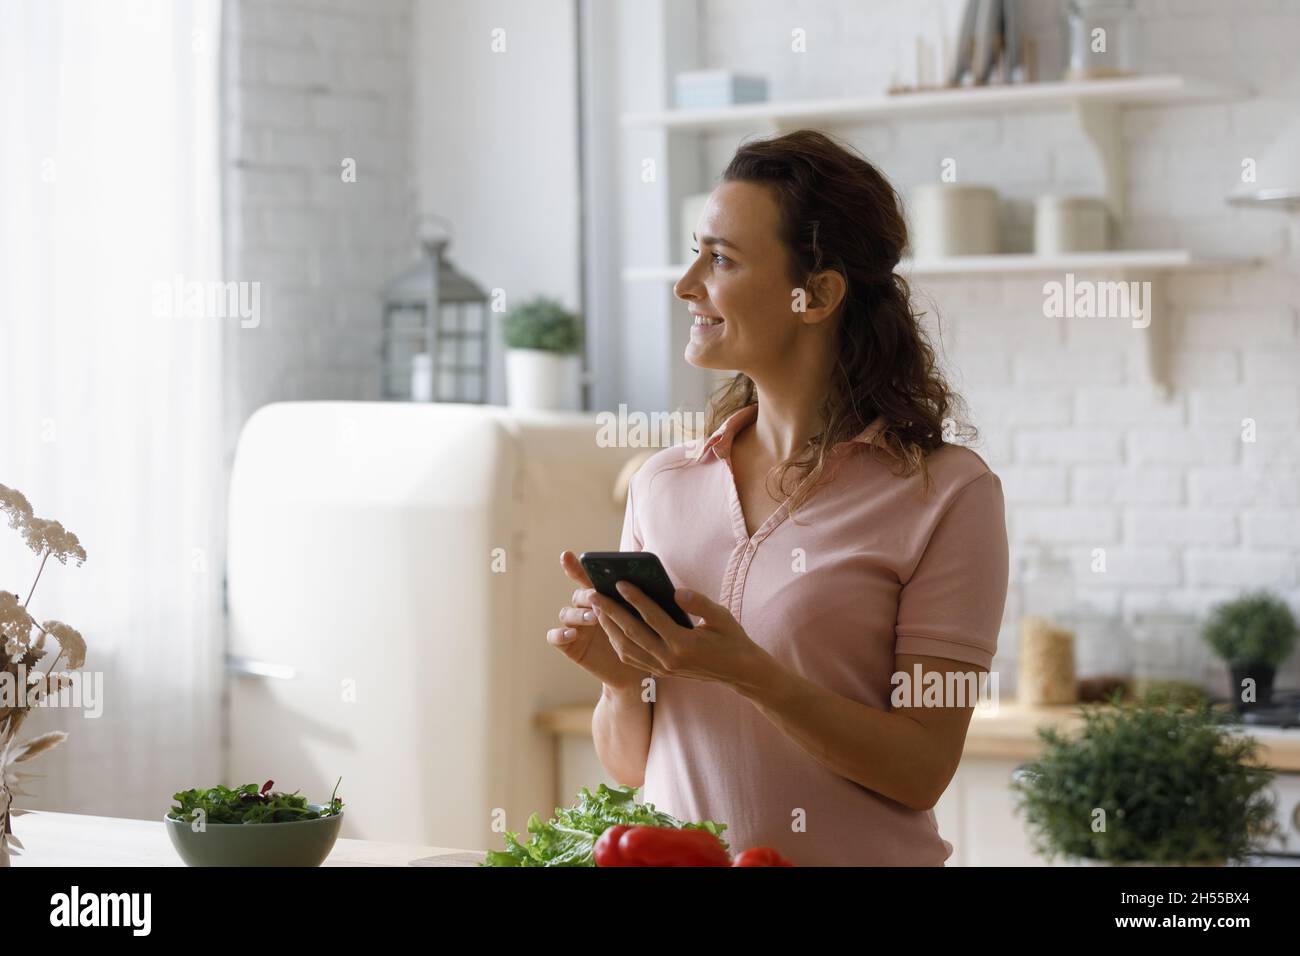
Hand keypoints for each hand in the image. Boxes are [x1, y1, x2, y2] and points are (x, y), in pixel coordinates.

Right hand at [547, 551, 648, 692]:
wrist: (635, 671)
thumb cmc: (643, 639)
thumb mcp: (648, 618)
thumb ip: (649, 601)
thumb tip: (671, 589)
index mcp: (601, 597)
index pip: (586, 577)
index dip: (574, 566)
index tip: (568, 555)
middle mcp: (585, 609)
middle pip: (578, 595)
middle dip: (586, 595)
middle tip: (597, 596)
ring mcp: (575, 627)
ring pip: (566, 613)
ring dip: (577, 614)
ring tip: (594, 617)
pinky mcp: (570, 645)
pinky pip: (555, 637)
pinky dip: (560, 634)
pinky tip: (571, 634)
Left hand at [589, 580, 770, 687]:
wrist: (739, 672)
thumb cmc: (731, 639)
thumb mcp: (721, 616)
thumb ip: (698, 603)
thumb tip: (675, 592)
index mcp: (684, 645)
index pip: (652, 618)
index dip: (634, 599)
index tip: (619, 582)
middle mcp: (669, 659)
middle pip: (631, 633)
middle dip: (610, 612)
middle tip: (593, 594)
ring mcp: (663, 669)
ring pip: (626, 649)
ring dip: (609, 628)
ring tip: (597, 608)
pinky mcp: (660, 673)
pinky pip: (632, 658)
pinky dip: (618, 642)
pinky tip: (611, 627)